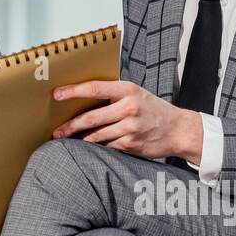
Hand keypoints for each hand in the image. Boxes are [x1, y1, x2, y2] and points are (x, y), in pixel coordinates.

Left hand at [50, 80, 202, 163]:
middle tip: (56, 130)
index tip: (56, 94)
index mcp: (128, 90)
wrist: (179, 129)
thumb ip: (114, 95)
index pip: (94, 88)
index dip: (73, 91)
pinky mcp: (131, 144)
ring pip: (96, 135)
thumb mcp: (136, 94)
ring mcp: (130, 127)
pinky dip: (95, 146)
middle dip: (70, 125)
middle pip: (91, 117)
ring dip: (79, 139)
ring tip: (66, 139)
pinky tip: (86, 146)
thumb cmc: (153, 110)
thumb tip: (83, 98)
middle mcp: (129, 107)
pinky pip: (106, 145)